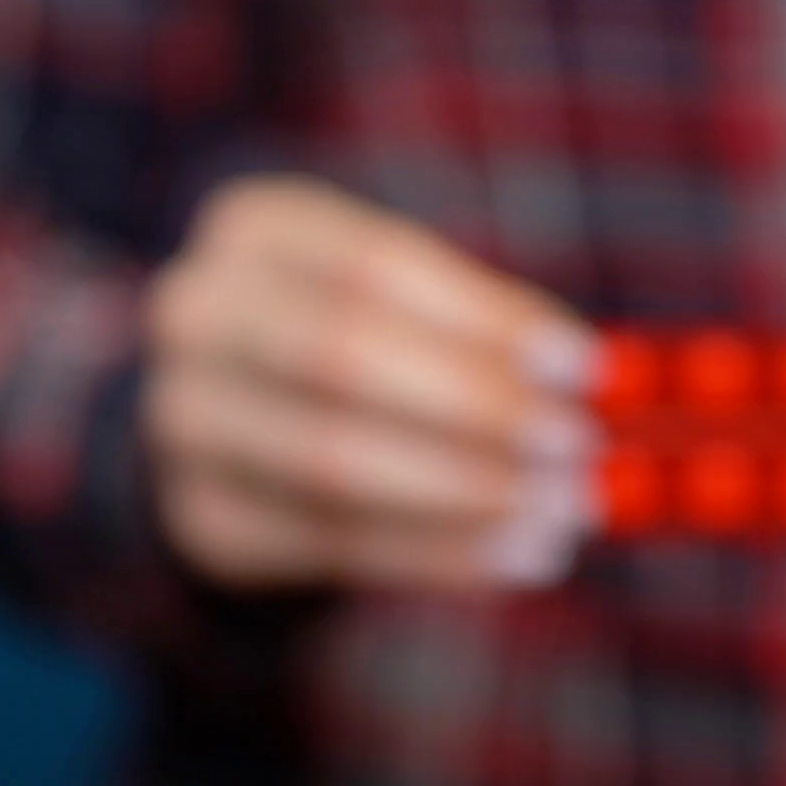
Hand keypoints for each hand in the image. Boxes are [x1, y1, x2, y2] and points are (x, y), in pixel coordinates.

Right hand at [142, 176, 599, 595]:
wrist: (248, 423)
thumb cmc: (370, 342)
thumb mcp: (416, 306)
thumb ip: (497, 333)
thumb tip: (600, 377)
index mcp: (258, 231)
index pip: (376, 266)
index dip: (485, 319)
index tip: (584, 364)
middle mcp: (197, 315)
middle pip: (340, 359)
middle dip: (474, 407)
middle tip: (577, 445)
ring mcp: (185, 421)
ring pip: (332, 463)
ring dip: (468, 494)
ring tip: (565, 512)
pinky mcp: (205, 519)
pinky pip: (332, 543)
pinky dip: (439, 554)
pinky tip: (522, 555)